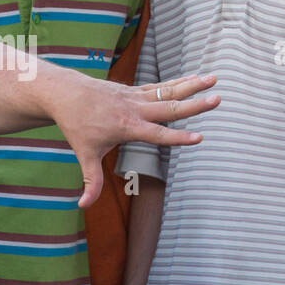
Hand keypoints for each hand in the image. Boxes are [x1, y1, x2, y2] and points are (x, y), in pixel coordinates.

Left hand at [53, 74, 219, 208]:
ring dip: (193, 85)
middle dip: (195, 104)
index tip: (200, 137)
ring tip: (215, 78)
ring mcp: (136, 97)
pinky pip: (161, 86)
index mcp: (127, 127)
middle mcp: (135, 109)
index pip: (158, 134)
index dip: (179, 137)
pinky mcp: (135, 90)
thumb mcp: (84, 155)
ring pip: (168, 91)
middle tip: (219, 99)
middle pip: (170, 107)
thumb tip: (83, 206)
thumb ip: (91, 181)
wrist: (65, 94)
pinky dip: (179, 82)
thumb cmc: (76, 125)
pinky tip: (196, 78)